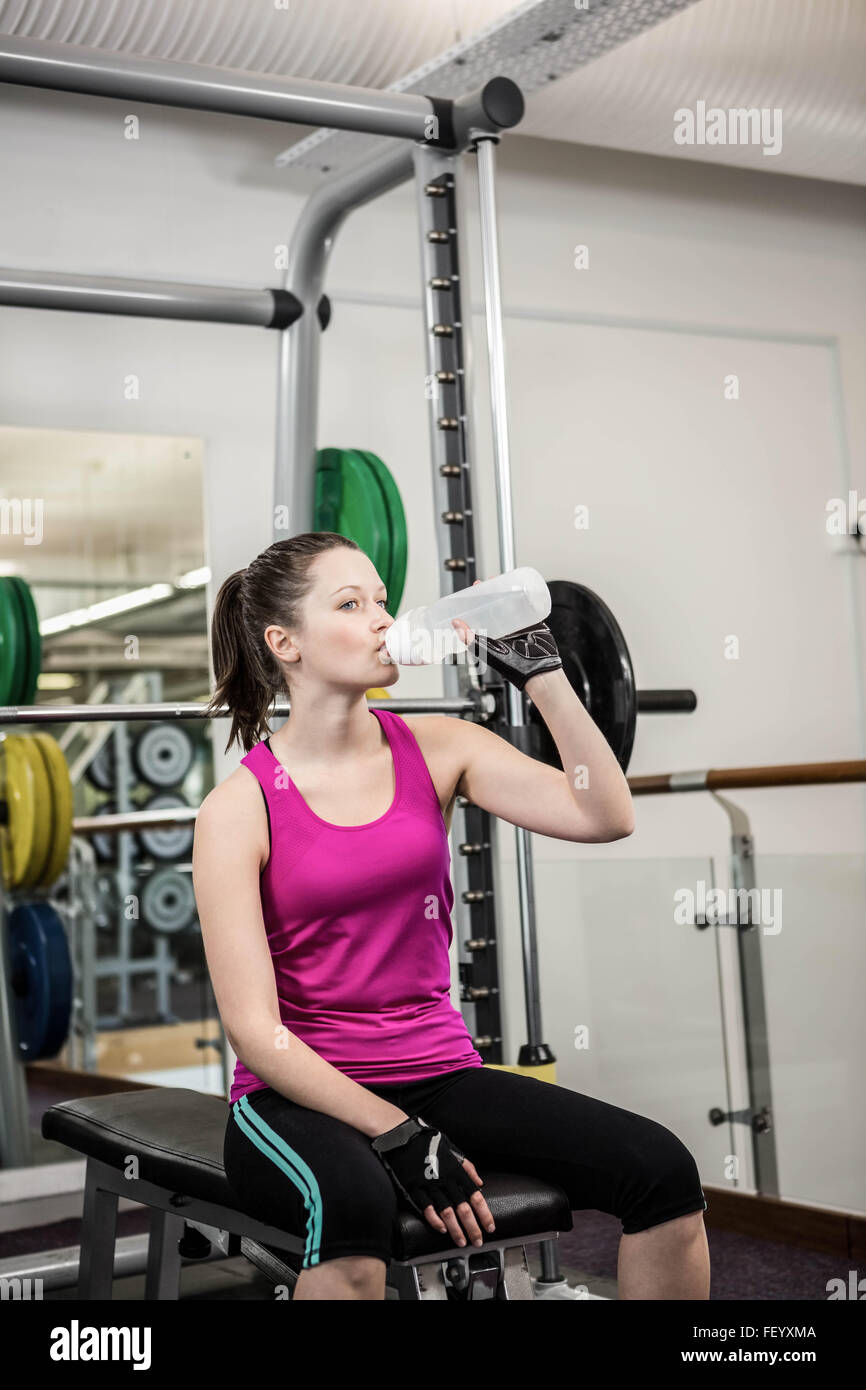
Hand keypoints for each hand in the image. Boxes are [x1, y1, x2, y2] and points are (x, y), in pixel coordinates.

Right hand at [371, 1113, 495, 1247]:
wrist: (403, 1136)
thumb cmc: (427, 1141)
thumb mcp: (451, 1149)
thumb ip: (467, 1167)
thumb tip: (480, 1183)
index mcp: (456, 1170)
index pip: (475, 1196)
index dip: (484, 1213)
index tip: (490, 1227)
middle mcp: (445, 1179)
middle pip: (463, 1208)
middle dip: (473, 1227)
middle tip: (478, 1241)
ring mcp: (429, 1185)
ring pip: (447, 1212)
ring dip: (456, 1230)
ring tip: (462, 1242)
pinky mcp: (414, 1188)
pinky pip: (427, 1208)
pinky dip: (435, 1220)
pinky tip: (442, 1230)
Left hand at [452, 580, 562, 691]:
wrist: (537, 669)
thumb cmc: (512, 666)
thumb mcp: (484, 650)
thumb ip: (469, 638)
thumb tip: (455, 623)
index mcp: (491, 637)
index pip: (480, 615)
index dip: (476, 602)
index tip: (472, 589)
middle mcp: (504, 631)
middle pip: (495, 607)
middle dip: (491, 593)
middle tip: (488, 581)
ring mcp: (518, 626)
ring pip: (510, 605)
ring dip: (506, 592)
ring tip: (502, 581)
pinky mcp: (532, 623)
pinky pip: (527, 607)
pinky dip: (524, 597)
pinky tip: (521, 588)